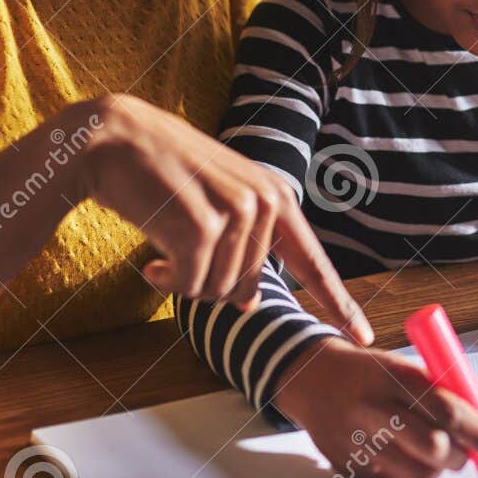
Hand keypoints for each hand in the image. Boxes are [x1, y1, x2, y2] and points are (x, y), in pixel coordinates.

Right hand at [74, 94, 371, 344]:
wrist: (113, 140)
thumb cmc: (162, 176)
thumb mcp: (216, 206)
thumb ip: (242, 248)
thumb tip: (249, 305)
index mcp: (276, 198)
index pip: (312, 261)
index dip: (339, 303)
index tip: (363, 336)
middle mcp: (265, 203)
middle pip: (246, 289)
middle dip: (209, 283)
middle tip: (178, 254)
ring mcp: (237, 213)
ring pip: (217, 291)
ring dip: (183, 280)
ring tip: (164, 247)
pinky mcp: (202, 227)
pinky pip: (189, 285)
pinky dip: (166, 281)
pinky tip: (150, 261)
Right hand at [273, 338, 477, 477]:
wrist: (310, 380)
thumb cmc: (371, 374)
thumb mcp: (409, 368)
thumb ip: (455, 389)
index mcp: (393, 374)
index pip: (446, 409)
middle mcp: (372, 408)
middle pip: (434, 448)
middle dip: (460, 455)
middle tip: (464, 450)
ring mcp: (356, 441)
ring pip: (418, 474)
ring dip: (437, 468)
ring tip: (430, 450)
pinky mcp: (346, 468)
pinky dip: (409, 476)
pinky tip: (399, 455)